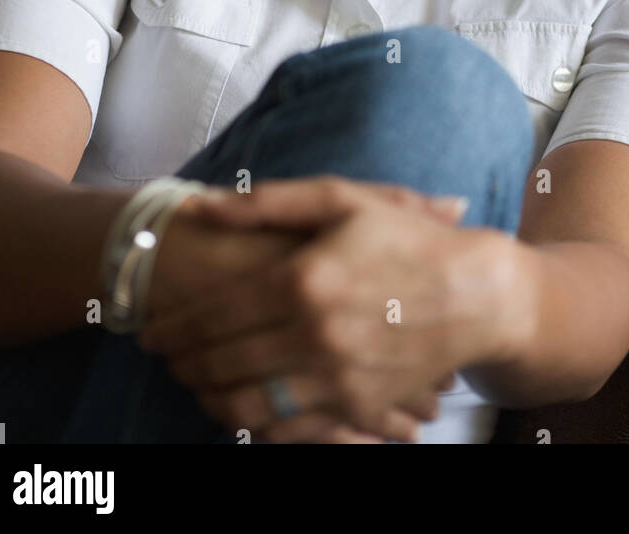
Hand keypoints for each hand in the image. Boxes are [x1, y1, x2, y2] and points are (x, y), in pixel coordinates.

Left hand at [139, 176, 509, 442]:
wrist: (478, 295)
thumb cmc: (407, 239)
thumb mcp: (343, 200)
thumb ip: (267, 201)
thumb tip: (200, 205)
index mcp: (304, 279)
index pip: (213, 315)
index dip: (173, 327)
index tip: (150, 329)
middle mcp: (315, 335)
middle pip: (222, 363)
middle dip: (181, 363)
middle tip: (164, 358)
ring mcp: (338, 378)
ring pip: (247, 404)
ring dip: (208, 397)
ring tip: (194, 383)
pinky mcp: (358, 408)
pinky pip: (289, 429)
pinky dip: (254, 423)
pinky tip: (241, 405)